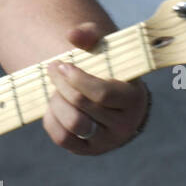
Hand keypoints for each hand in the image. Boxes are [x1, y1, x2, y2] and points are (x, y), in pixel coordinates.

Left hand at [44, 21, 150, 155]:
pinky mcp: (88, 150)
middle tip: (52, 69)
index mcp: (133, 99)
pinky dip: (51, 120)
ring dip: (56, 103)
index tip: (62, 64)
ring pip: (73, 124)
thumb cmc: (106, 69)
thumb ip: (90, 35)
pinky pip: (62, 139)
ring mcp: (107, 141)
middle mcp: (125, 125)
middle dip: (61, 84)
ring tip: (54, 90)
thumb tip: (72, 35)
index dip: (76, 79)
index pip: (101, 94)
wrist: (109, 98)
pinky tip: (53, 106)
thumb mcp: (103, 49)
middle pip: (82, 106)